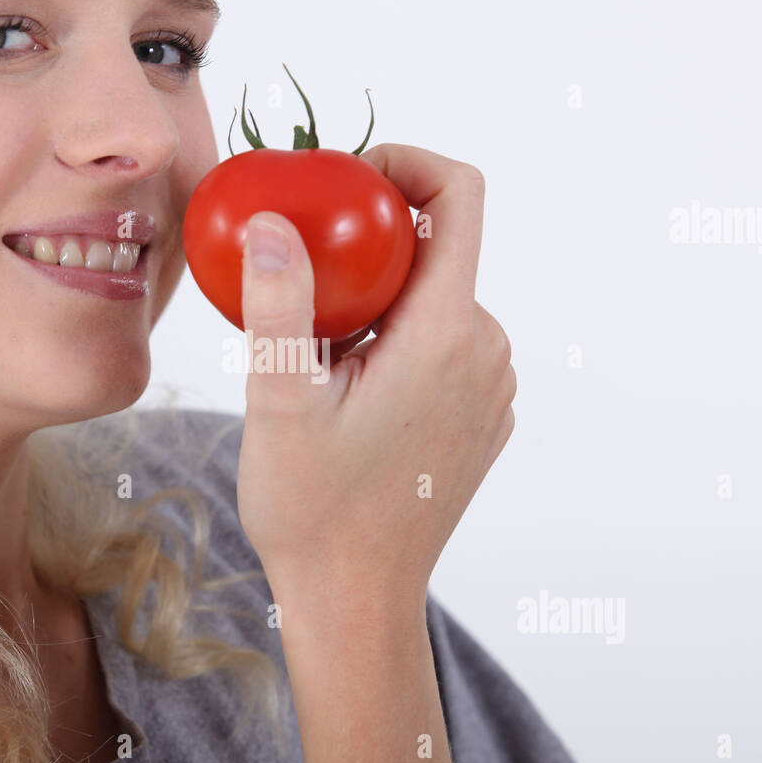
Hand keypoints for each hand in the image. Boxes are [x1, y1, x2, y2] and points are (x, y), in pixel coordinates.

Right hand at [234, 143, 515, 613]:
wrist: (356, 599)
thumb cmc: (315, 511)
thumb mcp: (280, 402)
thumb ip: (278, 303)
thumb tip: (270, 220)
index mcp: (444, 334)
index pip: (459, 196)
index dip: (407, 162)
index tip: (345, 181)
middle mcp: (486, 351)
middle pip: (439, 247)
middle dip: (372, 240)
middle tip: (299, 272)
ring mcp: (491, 386)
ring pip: (439, 296)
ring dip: (382, 295)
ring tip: (318, 345)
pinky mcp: (484, 415)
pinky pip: (447, 342)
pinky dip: (401, 336)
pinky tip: (350, 383)